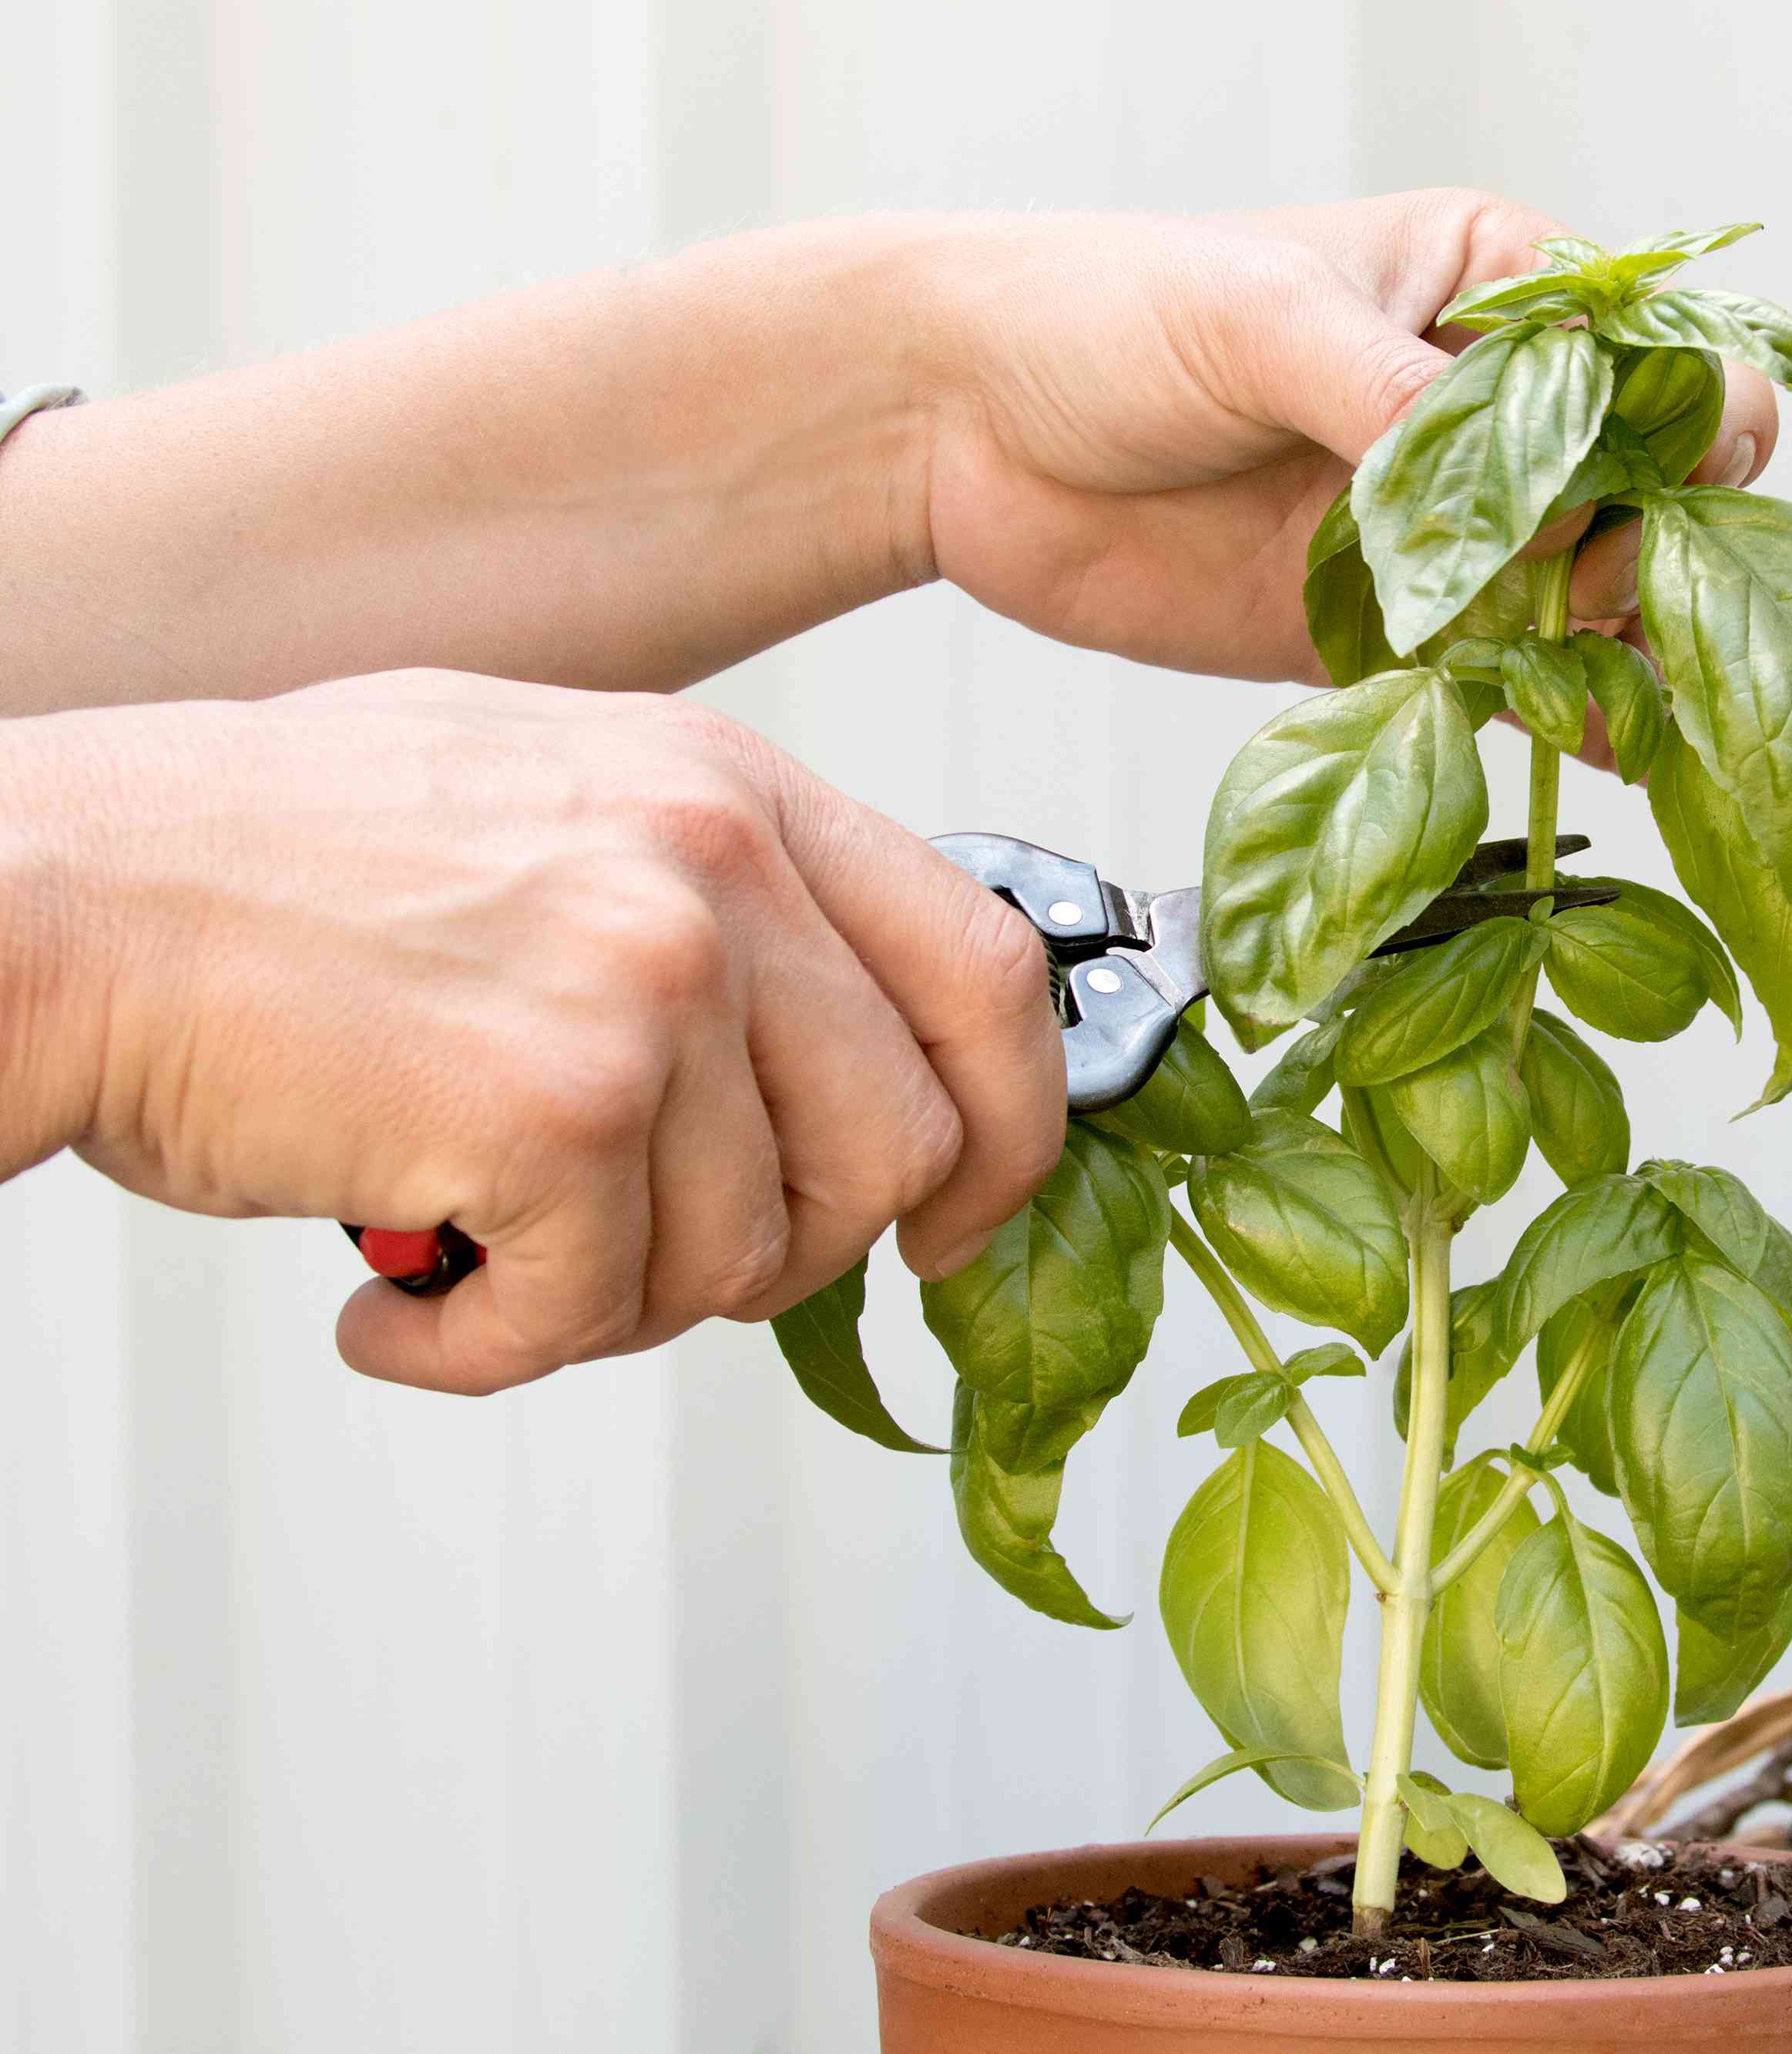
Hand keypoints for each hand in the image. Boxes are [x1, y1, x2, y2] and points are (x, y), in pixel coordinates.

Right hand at [0, 673, 1059, 1392]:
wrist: (54, 900)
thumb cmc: (268, 870)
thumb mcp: (546, 803)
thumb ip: (717, 904)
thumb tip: (839, 1049)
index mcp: (738, 790)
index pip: (990, 976)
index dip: (1008, 1130)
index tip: (949, 1223)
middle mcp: (720, 867)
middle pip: (901, 1147)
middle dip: (787, 1254)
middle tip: (636, 1259)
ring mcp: (649, 981)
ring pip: (750, 1255)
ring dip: (609, 1302)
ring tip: (475, 1251)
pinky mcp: (555, 1107)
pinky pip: (600, 1313)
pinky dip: (490, 1350)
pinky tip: (395, 1298)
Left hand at [921, 189, 1783, 682]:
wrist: (959, 429)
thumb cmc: (1105, 314)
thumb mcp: (1262, 315)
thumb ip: (1399, 401)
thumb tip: (1516, 500)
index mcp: (1491, 292)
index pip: (1659, 357)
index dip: (1682, 425)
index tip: (1639, 481)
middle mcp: (1492, 418)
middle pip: (1653, 493)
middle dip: (1656, 548)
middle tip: (1588, 583)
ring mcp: (1451, 536)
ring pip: (1601, 602)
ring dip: (1622, 646)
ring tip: (1599, 675)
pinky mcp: (1397, 638)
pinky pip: (1512, 687)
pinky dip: (1557, 719)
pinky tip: (1583, 739)